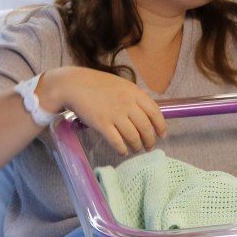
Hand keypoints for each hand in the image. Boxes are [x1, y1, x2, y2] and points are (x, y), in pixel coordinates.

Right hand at [43, 66, 166, 155]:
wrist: (74, 84)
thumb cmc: (96, 84)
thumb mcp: (120, 84)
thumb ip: (134, 95)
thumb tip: (147, 105)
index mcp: (134, 92)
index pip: (155, 112)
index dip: (161, 126)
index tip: (162, 135)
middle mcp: (127, 103)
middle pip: (145, 127)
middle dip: (150, 140)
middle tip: (149, 147)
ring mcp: (114, 114)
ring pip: (133, 136)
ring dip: (137, 146)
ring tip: (136, 150)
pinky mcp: (101, 124)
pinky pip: (117, 141)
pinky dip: (122, 149)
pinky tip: (123, 152)